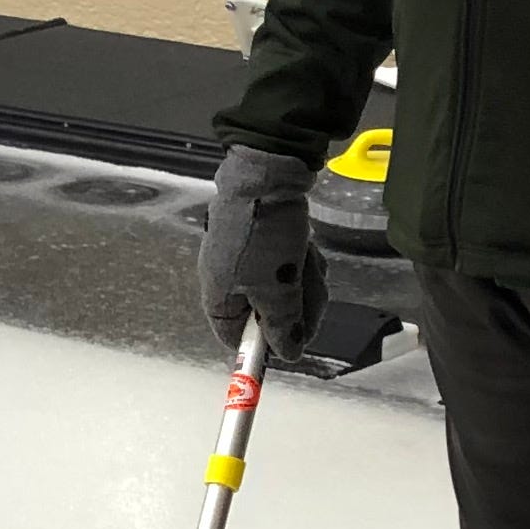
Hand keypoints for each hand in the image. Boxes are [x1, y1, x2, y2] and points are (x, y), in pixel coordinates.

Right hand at [199, 146, 326, 360]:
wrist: (267, 175)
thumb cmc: (263, 234)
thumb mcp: (275, 288)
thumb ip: (281, 325)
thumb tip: (287, 353)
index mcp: (219, 295)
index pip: (236, 338)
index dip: (265, 344)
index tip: (294, 340)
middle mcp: (229, 280)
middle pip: (267, 316)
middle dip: (295, 306)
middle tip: (310, 292)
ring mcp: (248, 259)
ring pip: (284, 290)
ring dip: (304, 281)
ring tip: (307, 260)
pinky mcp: (266, 240)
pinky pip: (288, 265)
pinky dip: (301, 261)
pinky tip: (305, 246)